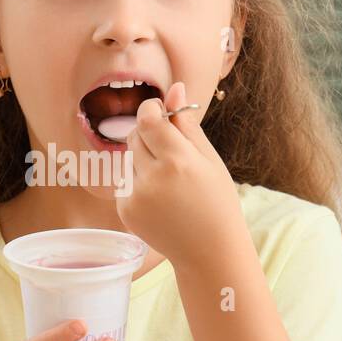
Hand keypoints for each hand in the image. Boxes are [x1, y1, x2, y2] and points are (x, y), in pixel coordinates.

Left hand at [116, 80, 246, 266]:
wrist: (209, 251)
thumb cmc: (216, 201)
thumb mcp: (209, 159)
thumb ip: (186, 124)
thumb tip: (173, 88)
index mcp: (178, 160)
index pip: (147, 118)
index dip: (151, 112)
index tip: (160, 115)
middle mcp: (153, 177)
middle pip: (134, 135)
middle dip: (148, 136)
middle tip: (171, 154)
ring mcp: (136, 196)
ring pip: (129, 159)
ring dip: (143, 162)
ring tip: (169, 184)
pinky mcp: (125, 210)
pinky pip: (125, 182)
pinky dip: (138, 184)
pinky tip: (160, 201)